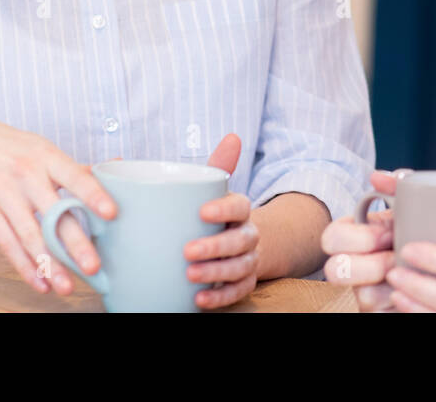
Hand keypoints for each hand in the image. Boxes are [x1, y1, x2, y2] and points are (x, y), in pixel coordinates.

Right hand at [0, 108, 117, 297]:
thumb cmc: (8, 145)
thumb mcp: (41, 148)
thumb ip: (75, 166)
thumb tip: (117, 164)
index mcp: (48, 156)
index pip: (76, 176)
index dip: (94, 194)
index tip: (112, 213)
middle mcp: (27, 174)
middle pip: (54, 213)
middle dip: (74, 243)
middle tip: (93, 267)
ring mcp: (4, 193)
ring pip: (30, 234)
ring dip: (49, 264)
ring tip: (67, 287)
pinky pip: (6, 242)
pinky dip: (24, 265)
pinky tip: (39, 281)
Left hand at [184, 133, 259, 308]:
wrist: (240, 242)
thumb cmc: (218, 214)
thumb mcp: (217, 190)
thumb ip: (218, 166)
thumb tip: (233, 136)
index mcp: (240, 209)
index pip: (240, 205)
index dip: (224, 209)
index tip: (202, 212)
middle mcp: (248, 234)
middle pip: (240, 240)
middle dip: (216, 247)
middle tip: (187, 251)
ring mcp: (249, 260)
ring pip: (241, 268)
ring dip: (216, 273)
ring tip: (190, 275)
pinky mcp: (244, 282)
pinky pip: (239, 292)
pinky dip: (221, 297)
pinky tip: (199, 300)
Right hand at [320, 168, 407, 311]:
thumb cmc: (417, 228)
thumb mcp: (407, 207)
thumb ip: (395, 187)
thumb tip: (377, 176)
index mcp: (350, 236)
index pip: (330, 238)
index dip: (357, 237)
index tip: (388, 233)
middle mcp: (349, 266)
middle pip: (334, 271)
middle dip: (371, 264)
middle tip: (398, 257)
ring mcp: (361, 291)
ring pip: (360, 297)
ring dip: (391, 286)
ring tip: (413, 275)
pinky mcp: (377, 312)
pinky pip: (381, 313)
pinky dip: (401, 303)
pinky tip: (417, 292)